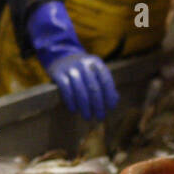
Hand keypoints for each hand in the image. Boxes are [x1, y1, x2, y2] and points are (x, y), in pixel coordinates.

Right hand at [27, 1, 118, 120]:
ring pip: (80, 91)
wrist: (60, 55)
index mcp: (96, 62)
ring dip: (85, 106)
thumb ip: (104, 83)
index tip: (111, 108)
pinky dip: (71, 101)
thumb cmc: (82, 69)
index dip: (110, 96)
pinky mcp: (58, 73)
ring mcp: (70, 68)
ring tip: (88, 116)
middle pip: (94, 88)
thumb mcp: (94, 70)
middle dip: (98, 105)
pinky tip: (74, 109)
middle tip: (100, 117)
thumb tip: (115, 100)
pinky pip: (66, 90)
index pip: (106, 81)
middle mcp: (84, 64)